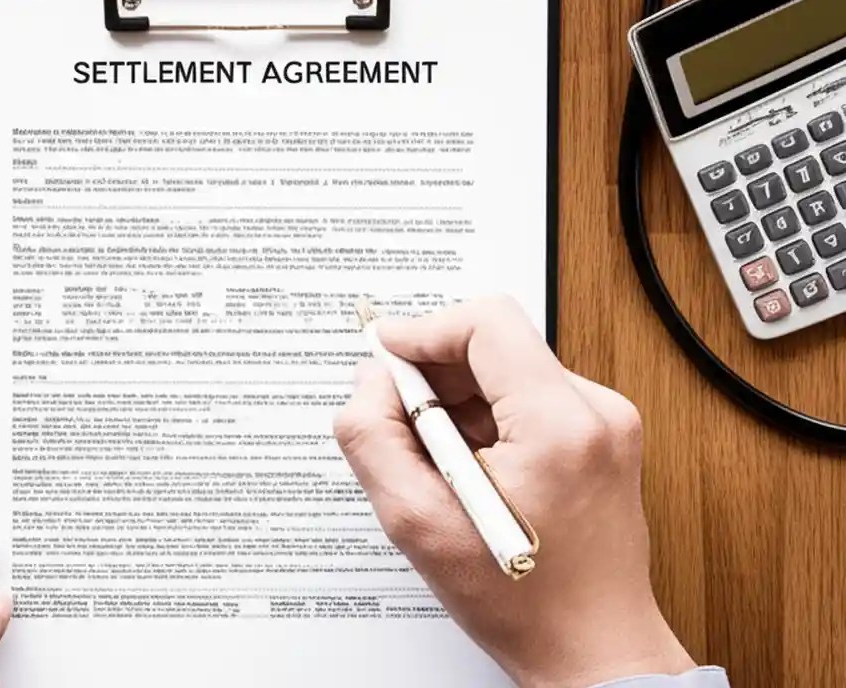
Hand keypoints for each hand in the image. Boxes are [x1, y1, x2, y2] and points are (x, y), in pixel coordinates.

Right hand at [333, 296, 694, 687]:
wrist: (594, 650)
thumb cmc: (525, 604)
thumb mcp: (418, 523)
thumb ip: (375, 439)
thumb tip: (370, 383)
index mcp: (560, 425)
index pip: (486, 323)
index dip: (423, 330)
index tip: (385, 354)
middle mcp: (595, 412)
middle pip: (495, 344)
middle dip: (434, 375)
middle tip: (399, 424)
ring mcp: (604, 423)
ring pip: (507, 372)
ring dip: (458, 403)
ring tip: (438, 465)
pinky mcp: (600, 437)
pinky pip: (527, 399)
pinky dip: (485, 421)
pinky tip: (468, 471)